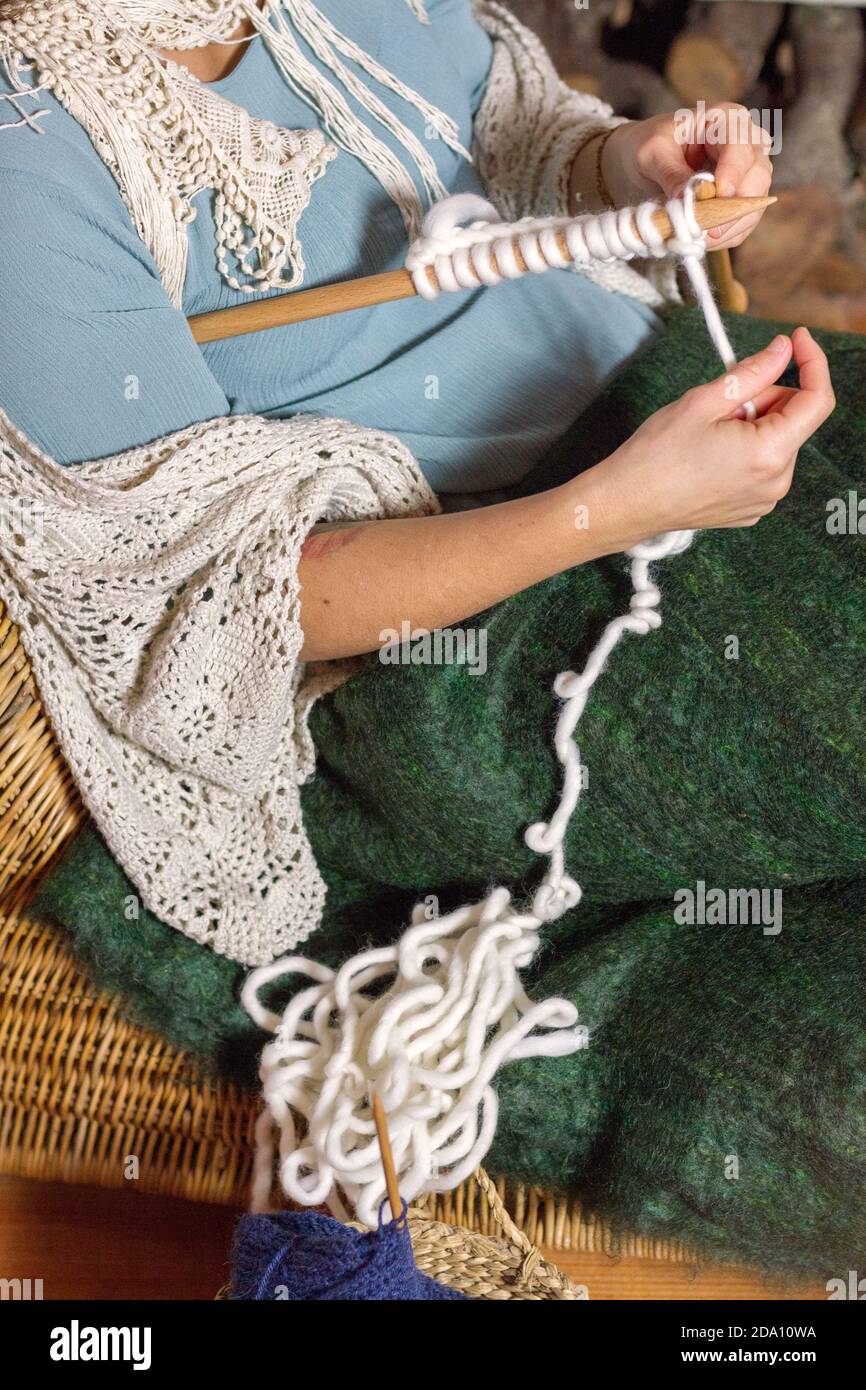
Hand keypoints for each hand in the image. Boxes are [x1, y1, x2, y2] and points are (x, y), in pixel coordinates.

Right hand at [580, 327, 833, 546]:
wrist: (626, 505)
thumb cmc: (656, 455)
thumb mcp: (704, 401)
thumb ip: (753, 372)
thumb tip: (783, 349)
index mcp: (769, 453)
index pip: (817, 399)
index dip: (811, 362)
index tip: (795, 339)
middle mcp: (777, 482)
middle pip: (793, 420)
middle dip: (765, 399)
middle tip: (720, 403)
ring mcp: (765, 500)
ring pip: (778, 441)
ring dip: (754, 425)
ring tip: (709, 434)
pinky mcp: (751, 509)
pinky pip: (764, 466)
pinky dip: (747, 450)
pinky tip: (710, 455)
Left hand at [602, 105, 772, 249]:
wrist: (650, 159)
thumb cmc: (652, 145)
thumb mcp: (652, 152)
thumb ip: (671, 173)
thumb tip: (686, 199)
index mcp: (727, 120)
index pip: (741, 146)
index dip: (732, 173)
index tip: (719, 196)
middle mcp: (748, 143)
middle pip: (757, 177)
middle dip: (733, 207)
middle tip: (707, 229)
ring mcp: (749, 173)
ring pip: (755, 204)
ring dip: (729, 227)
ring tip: (699, 238)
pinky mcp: (743, 199)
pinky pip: (744, 223)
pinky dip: (726, 236)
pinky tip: (704, 241)